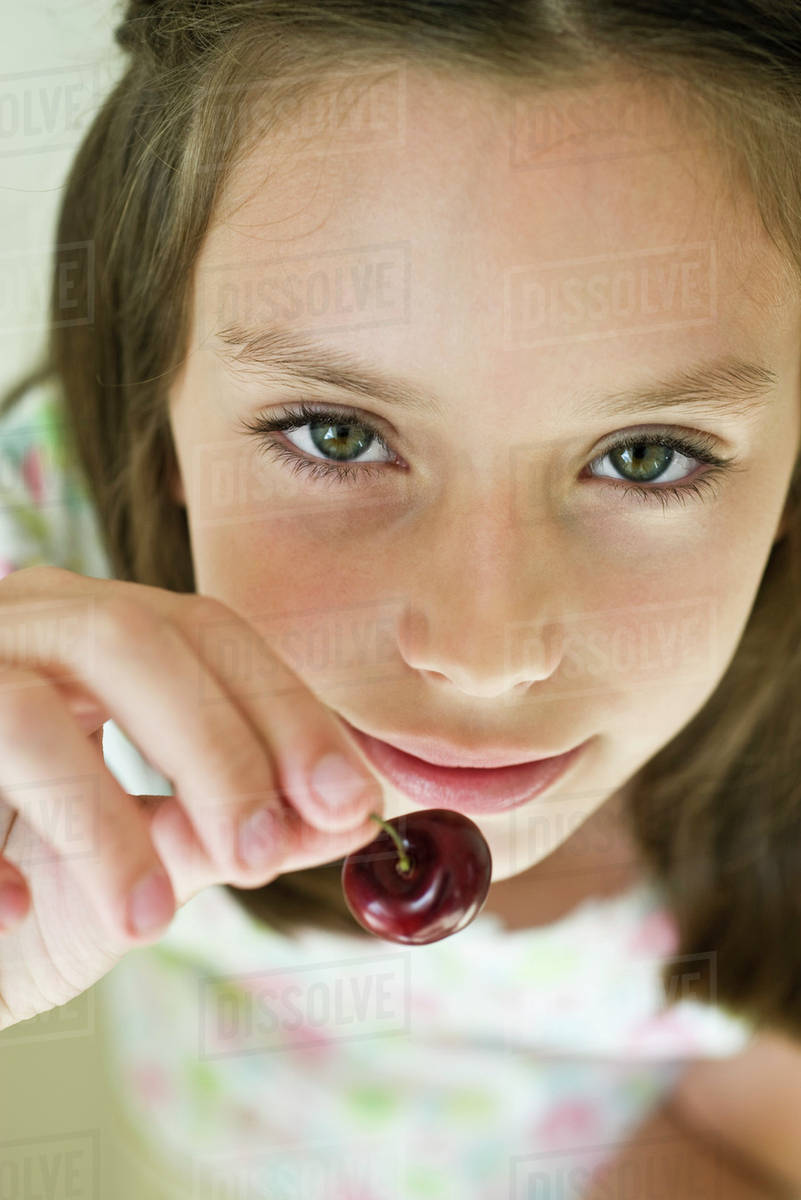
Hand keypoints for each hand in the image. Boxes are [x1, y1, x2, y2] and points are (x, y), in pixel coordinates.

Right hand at [0, 566, 383, 1029]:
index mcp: (94, 635)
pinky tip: (13, 916)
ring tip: (150, 920)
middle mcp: (23, 629)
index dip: (286, 710)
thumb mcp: (142, 858)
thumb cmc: (29, 878)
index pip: (209, 634)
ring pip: (27, 712)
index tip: (353, 801)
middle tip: (265, 855)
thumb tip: (355, 815)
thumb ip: (231, 829)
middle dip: (214, 748)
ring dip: (100, 821)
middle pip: (132, 640)